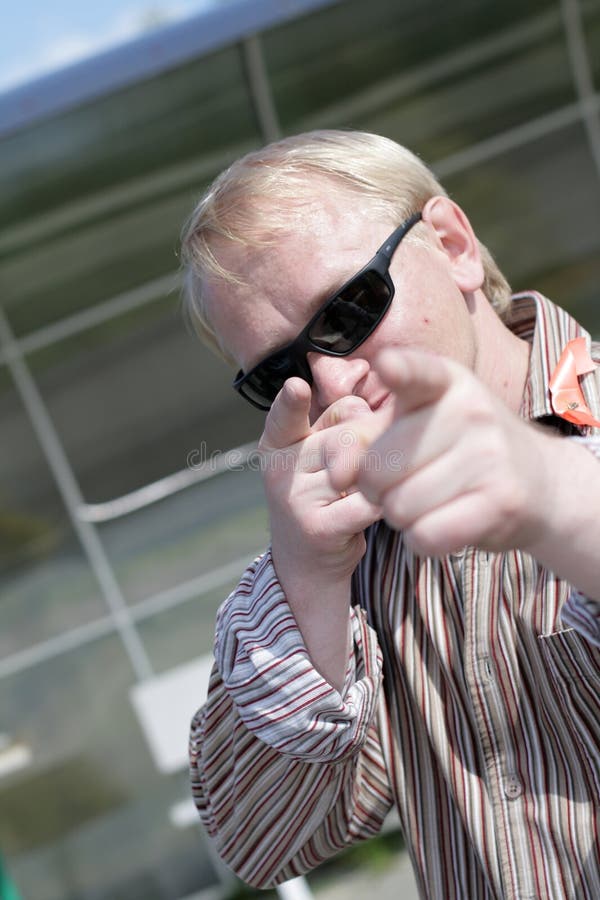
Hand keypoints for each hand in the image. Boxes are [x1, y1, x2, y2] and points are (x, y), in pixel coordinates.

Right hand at [259, 378, 381, 585]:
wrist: (306, 564)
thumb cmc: (322, 496)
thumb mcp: (319, 454)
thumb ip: (342, 423)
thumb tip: (381, 411)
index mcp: (276, 444)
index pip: (287, 416)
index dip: (292, 402)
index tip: (296, 387)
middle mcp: (280, 470)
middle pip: (346, 435)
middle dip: (375, 442)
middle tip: (376, 463)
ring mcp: (296, 500)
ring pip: (361, 467)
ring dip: (380, 476)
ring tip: (370, 490)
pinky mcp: (319, 529)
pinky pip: (368, 502)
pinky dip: (383, 503)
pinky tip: (380, 509)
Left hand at [328, 348, 552, 556]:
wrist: (541, 482)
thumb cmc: (461, 449)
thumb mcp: (421, 422)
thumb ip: (369, 437)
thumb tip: (337, 472)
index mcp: (445, 382)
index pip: (417, 372)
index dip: (399, 370)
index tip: (386, 365)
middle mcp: (470, 411)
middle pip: (377, 468)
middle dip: (377, 490)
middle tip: (404, 484)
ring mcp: (490, 455)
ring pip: (399, 507)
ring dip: (402, 517)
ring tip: (429, 501)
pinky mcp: (501, 501)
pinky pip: (427, 535)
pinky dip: (423, 540)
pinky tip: (443, 522)